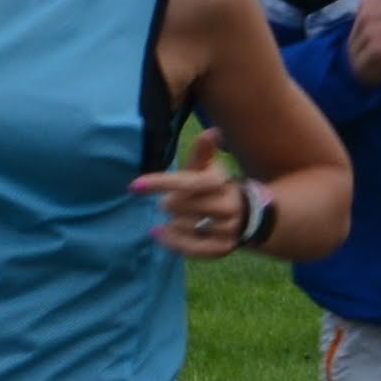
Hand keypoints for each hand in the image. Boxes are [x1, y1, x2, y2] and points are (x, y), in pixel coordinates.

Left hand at [134, 128, 250, 260]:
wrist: (245, 213)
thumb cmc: (215, 187)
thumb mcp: (209, 168)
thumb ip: (204, 152)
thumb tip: (212, 131)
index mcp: (221, 182)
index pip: (189, 182)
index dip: (161, 183)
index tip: (135, 186)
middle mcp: (228, 205)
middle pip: (182, 206)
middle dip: (169, 204)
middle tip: (168, 203)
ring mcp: (227, 228)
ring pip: (185, 227)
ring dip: (172, 223)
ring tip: (174, 218)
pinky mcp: (224, 248)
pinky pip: (194, 249)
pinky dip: (174, 243)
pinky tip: (160, 234)